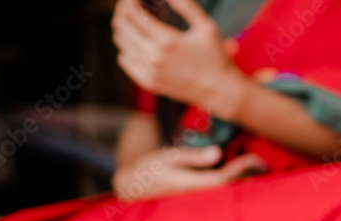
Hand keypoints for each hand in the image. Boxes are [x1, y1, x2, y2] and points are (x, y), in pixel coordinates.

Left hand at [112, 0, 243, 112]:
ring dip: (125, 27)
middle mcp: (154, 57)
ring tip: (137, 21)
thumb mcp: (207, 27)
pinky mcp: (148, 83)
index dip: (130, 0)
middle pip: (121, 25)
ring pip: (120, 42)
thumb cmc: (216, 57)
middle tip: (134, 5)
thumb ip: (186, 6)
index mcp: (167, 41)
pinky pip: (124, 59)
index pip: (132, 13)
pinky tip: (140, 42)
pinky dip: (127, 47)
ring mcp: (149, 72)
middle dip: (124, 10)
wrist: (219, 91)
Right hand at [112, 145, 263, 200]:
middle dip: (249, 178)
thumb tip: (217, 153)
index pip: (224, 180)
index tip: (257, 158)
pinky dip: (233, 186)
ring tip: (261, 170)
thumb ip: (193, 157)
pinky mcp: (197, 204)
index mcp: (190, 186)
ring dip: (244, 183)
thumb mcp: (168, 158)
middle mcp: (197, 199)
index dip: (242, 169)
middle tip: (267, 165)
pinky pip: (220, 196)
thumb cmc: (148, 171)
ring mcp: (198, 204)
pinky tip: (245, 178)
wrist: (131, 190)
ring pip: (227, 195)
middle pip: (231, 191)